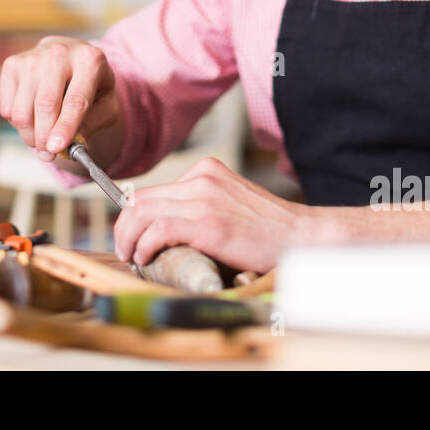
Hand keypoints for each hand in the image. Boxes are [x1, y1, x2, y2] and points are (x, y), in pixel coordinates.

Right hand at [0, 36, 120, 163]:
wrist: (69, 56)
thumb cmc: (91, 83)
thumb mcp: (106, 103)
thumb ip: (93, 125)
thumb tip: (71, 146)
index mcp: (90, 60)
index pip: (75, 100)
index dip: (65, 127)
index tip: (57, 148)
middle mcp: (59, 53)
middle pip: (45, 106)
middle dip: (45, 137)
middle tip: (49, 153)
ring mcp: (32, 57)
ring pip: (22, 111)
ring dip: (30, 135)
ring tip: (42, 137)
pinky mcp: (12, 65)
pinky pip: (8, 109)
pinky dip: (18, 125)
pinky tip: (33, 118)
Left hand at [113, 157, 311, 273]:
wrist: (304, 236)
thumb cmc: (269, 230)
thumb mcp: (230, 204)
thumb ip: (199, 207)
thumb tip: (161, 229)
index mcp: (206, 170)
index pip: (152, 191)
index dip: (132, 216)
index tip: (131, 238)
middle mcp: (201, 178)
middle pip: (141, 199)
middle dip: (124, 228)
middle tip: (126, 251)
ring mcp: (204, 198)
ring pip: (142, 212)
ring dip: (129, 239)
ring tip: (134, 258)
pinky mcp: (208, 223)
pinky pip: (158, 229)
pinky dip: (145, 246)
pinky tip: (147, 258)